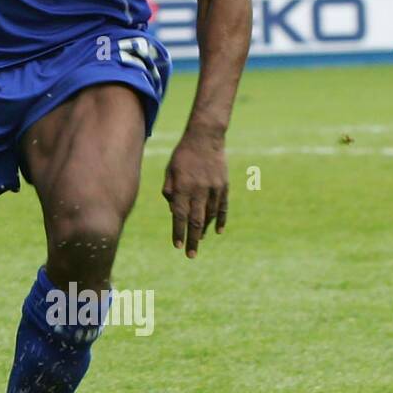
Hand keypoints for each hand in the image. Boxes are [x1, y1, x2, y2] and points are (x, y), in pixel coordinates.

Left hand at [162, 129, 227, 257]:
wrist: (205, 138)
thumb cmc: (182, 155)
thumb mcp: (169, 171)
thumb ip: (170, 191)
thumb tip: (173, 212)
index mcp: (182, 187)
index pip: (179, 216)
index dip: (178, 232)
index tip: (177, 246)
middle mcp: (198, 190)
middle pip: (195, 221)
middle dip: (192, 240)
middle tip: (190, 255)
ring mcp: (213, 189)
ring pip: (209, 216)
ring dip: (203, 230)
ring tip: (197, 240)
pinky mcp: (223, 186)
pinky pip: (222, 207)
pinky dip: (220, 220)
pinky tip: (217, 231)